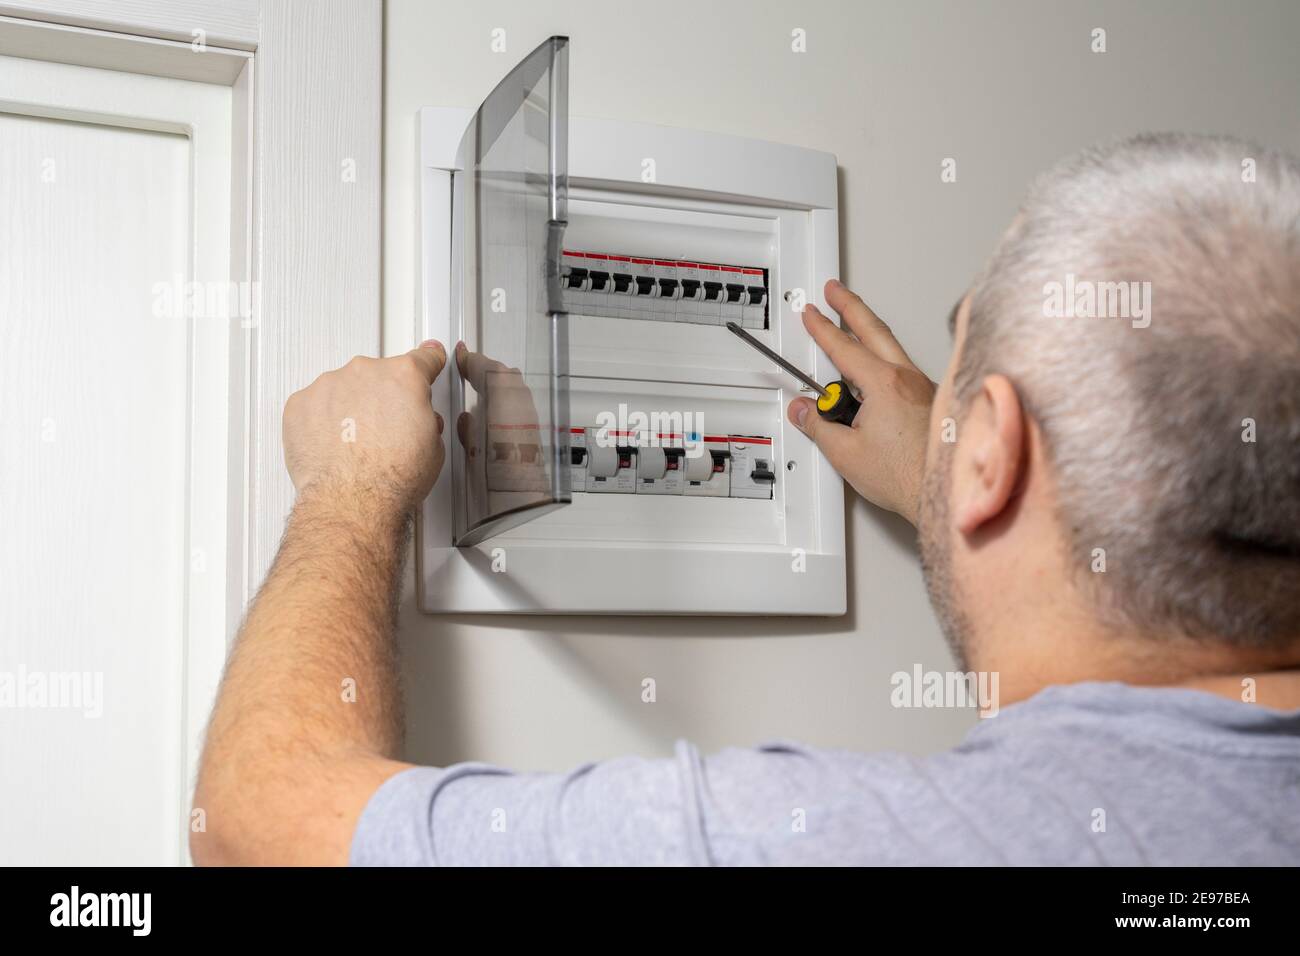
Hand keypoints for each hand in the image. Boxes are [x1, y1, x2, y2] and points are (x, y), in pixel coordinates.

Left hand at [283, 341, 446, 513]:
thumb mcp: (433, 447)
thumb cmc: (392, 478)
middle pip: (377, 376)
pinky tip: (333, 447)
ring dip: (350, 410)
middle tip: (386, 434)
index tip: (428, 357)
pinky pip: (314, 405)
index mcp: (403, 377)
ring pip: (343, 389)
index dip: (428, 362)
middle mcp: (365, 372)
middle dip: (382, 399)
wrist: (352, 500)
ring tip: (356, 447)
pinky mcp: (300, 404)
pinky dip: (322, 422)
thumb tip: (417, 421)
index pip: (422, 359)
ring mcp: (329, 385)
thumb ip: (424, 419)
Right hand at [788, 280, 933, 525]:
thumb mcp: (846, 452)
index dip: (822, 328)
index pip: (843, 347)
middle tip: (834, 290)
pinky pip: (902, 370)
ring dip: (869, 331)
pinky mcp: (932, 400)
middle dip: (850, 306)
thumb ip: (819, 426)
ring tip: (852, 323)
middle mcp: (908, 378)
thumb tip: (804, 411)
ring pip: (891, 347)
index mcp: (884, 384)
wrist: (945, 491)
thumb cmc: (907, 475)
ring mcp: (924, 387)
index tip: (810, 313)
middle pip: (873, 330)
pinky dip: (884, 361)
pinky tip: (873, 374)